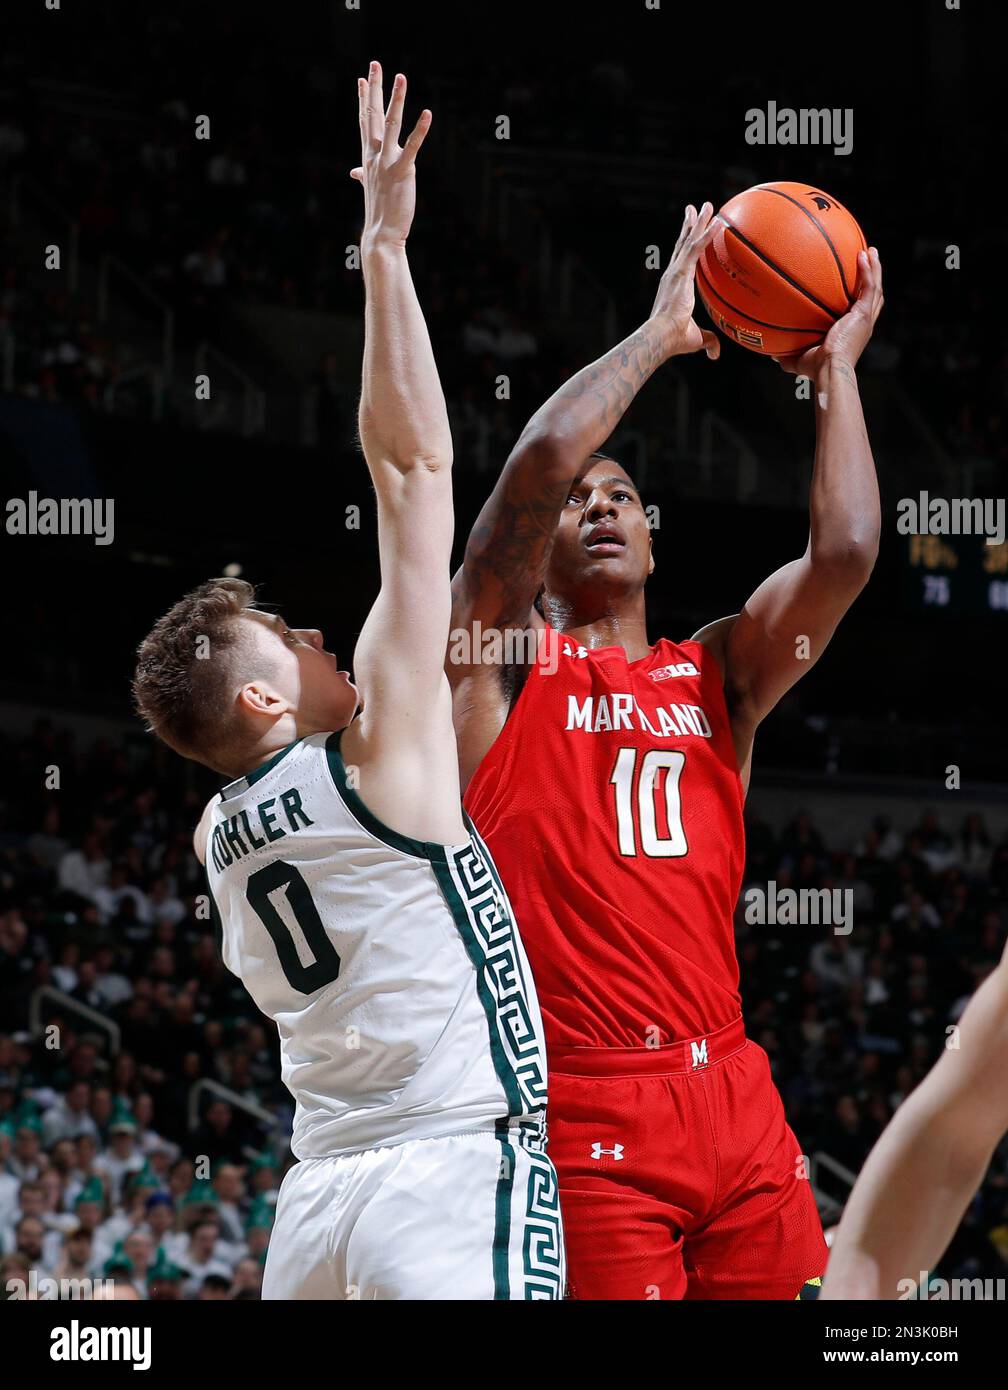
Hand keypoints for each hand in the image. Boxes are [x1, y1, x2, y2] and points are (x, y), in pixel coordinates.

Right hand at [351, 62, 430, 249]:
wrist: (381, 234)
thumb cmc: (379, 212)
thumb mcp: (370, 188)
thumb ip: (362, 174)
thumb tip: (353, 173)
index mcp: (368, 157)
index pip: (364, 122)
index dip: (363, 99)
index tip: (361, 79)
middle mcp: (374, 155)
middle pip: (372, 115)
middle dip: (374, 88)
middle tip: (375, 64)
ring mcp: (387, 162)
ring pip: (391, 124)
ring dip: (396, 99)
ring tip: (400, 76)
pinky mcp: (402, 172)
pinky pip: (412, 147)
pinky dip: (420, 130)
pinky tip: (427, 113)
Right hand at [649, 202, 720, 360]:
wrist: (661, 337)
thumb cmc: (673, 341)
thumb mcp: (695, 338)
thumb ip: (708, 341)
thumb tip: (716, 353)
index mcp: (674, 286)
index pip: (681, 260)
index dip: (686, 245)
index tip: (690, 232)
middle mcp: (673, 274)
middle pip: (683, 243)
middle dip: (690, 225)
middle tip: (694, 209)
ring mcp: (676, 271)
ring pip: (690, 240)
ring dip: (699, 221)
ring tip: (706, 205)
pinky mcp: (681, 272)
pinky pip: (697, 248)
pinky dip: (707, 234)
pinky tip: (718, 221)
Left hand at [774, 247, 883, 377]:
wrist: (829, 370)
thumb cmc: (816, 370)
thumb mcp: (799, 360)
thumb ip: (788, 356)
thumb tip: (772, 354)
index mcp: (853, 332)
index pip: (860, 310)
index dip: (861, 297)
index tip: (856, 284)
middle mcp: (863, 324)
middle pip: (873, 295)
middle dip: (872, 276)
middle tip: (869, 260)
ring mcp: (865, 318)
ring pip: (875, 288)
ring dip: (874, 268)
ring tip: (871, 251)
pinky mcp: (863, 314)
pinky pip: (869, 287)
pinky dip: (868, 271)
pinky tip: (864, 255)